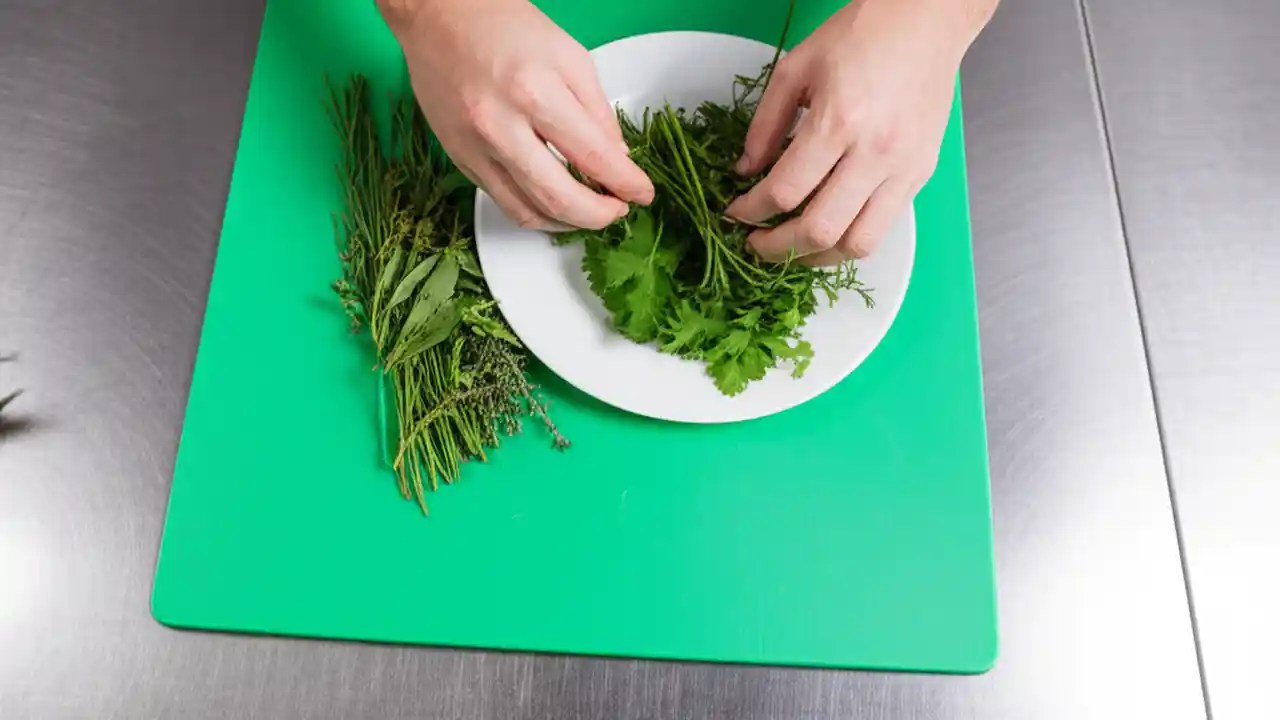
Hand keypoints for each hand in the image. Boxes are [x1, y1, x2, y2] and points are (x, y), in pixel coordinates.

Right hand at [380, 0, 653, 229]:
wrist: (437, 16)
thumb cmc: (503, 25)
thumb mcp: (568, 55)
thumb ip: (597, 111)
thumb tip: (616, 159)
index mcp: (534, 92)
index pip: (592, 156)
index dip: (625, 183)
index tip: (642, 193)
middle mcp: (500, 126)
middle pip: (559, 198)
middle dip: (599, 215)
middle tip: (617, 210)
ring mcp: (474, 148)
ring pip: (528, 212)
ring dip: (567, 223)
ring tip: (589, 213)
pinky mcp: (459, 159)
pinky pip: (502, 202)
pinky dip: (535, 213)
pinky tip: (554, 205)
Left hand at [726, 0, 992, 264]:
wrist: (925, 22)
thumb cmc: (859, 36)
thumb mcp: (795, 69)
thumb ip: (765, 125)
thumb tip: (745, 172)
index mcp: (838, 122)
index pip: (784, 191)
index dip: (750, 211)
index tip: (735, 213)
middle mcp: (874, 154)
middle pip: (818, 230)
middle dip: (776, 248)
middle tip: (754, 244)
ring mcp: (903, 169)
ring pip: (856, 244)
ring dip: (816, 257)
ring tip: (792, 248)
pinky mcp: (920, 175)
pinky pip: (882, 229)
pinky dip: (848, 240)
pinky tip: (827, 231)